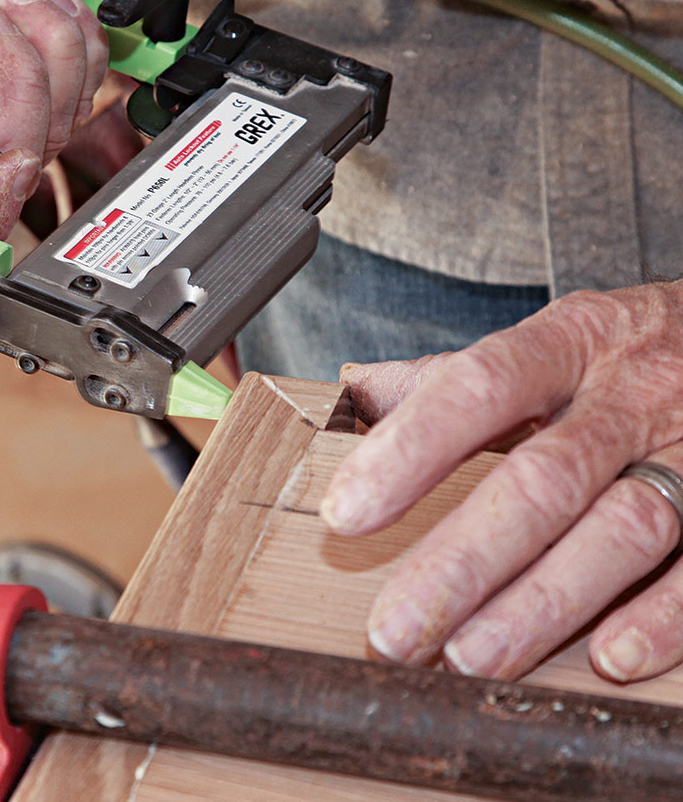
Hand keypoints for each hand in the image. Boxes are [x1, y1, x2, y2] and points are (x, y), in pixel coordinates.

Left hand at [321, 281, 682, 682]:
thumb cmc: (627, 350)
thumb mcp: (551, 337)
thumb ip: (455, 373)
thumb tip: (355, 393)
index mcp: (570, 340)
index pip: (478, 386)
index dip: (409, 450)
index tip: (346, 514)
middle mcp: (634, 392)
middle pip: (543, 481)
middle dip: (462, 561)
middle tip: (395, 629)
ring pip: (622, 531)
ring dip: (544, 604)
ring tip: (471, 659)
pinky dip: (664, 617)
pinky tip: (609, 659)